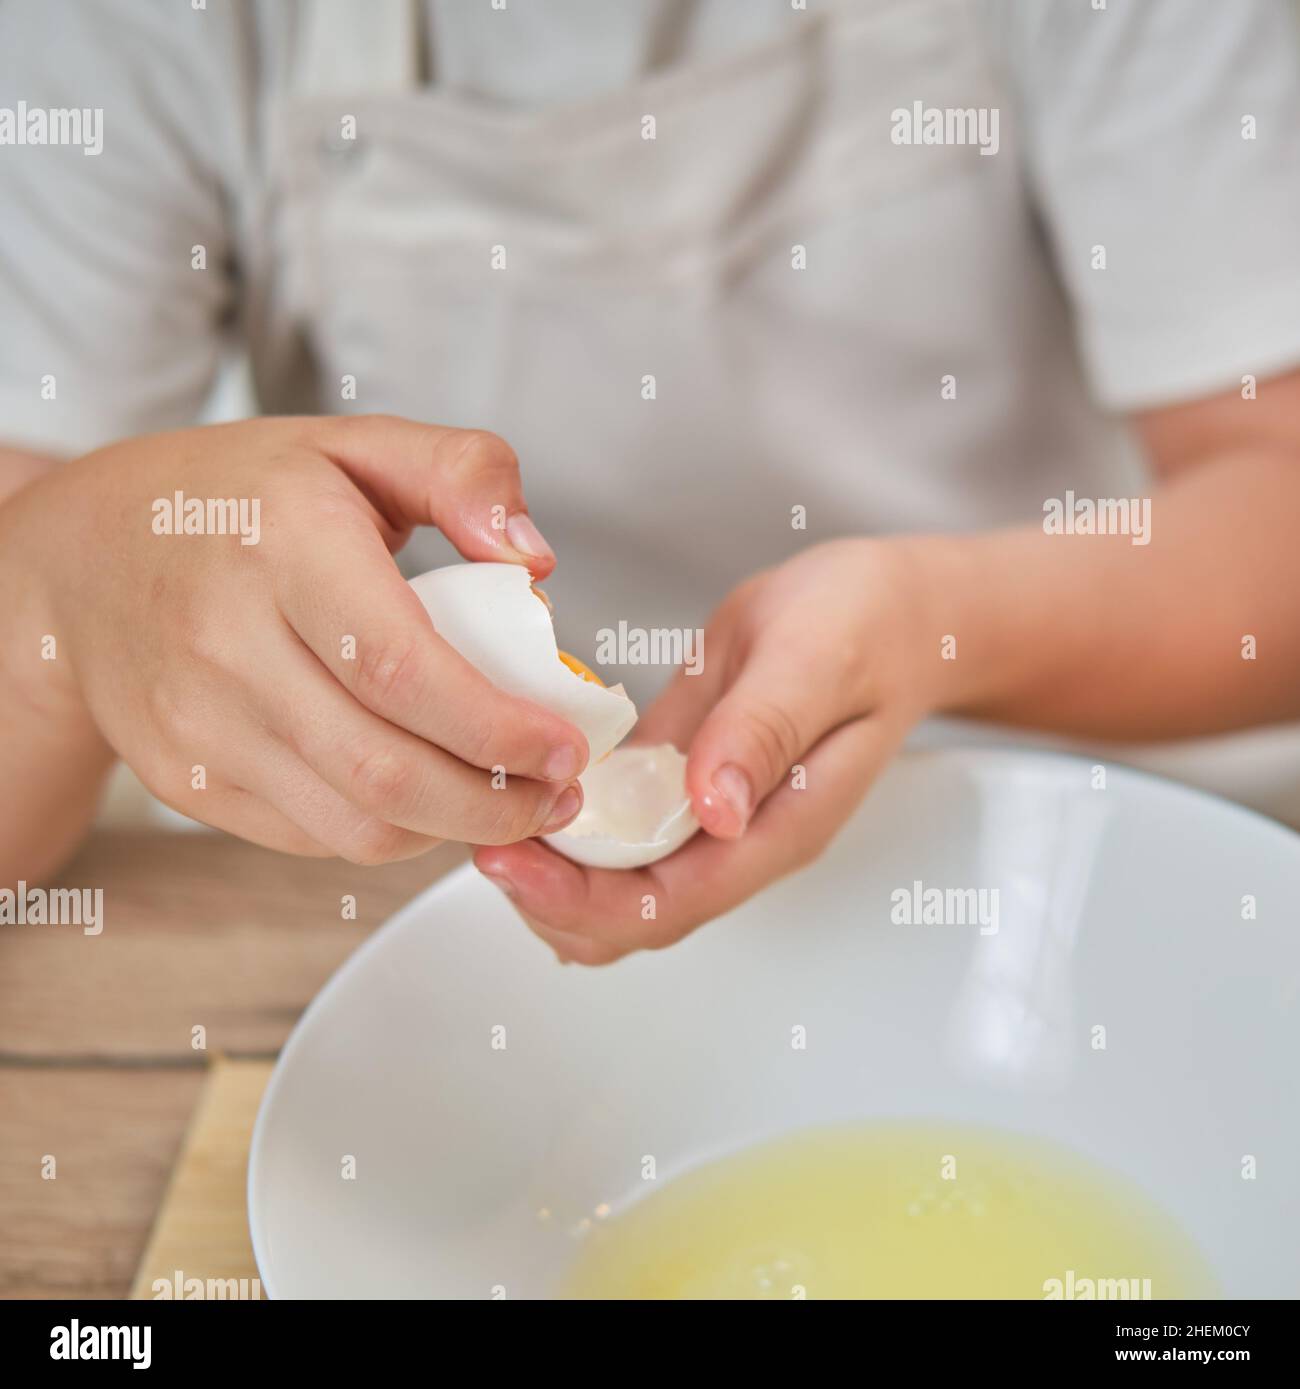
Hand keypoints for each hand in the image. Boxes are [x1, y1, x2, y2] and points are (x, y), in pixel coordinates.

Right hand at [9, 415, 589, 863]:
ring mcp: (198, 725)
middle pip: (384, 770)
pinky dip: (392, 833)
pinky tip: (432, 799)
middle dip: (497, 804)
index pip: (400, 667)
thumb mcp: (353, 444)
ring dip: (453, 831)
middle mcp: (226, 643)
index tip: (567, 747)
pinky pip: (315, 838)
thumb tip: (536, 560)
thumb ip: (462, 473)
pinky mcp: (189, 781)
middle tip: (560, 793)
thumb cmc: (239, 501)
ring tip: (513, 802)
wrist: (88, 559)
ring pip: (355, 825)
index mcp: (282, 545)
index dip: (497, 728)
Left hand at [474, 538, 937, 962]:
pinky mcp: (685, 785)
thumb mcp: (817, 658)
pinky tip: (526, 789)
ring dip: (551, 869)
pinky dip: (568, 828)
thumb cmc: (865, 626)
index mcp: (776, 829)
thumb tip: (714, 811)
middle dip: (547, 895)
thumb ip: (764, 732)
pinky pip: (619, 837)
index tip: (506, 858)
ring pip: (617, 888)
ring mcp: (710, 820)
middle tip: (481, 833)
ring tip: (494, 812)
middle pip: (630, 919)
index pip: (667, 904)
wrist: (890, 611)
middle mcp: (739, 842)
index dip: (578, 897)